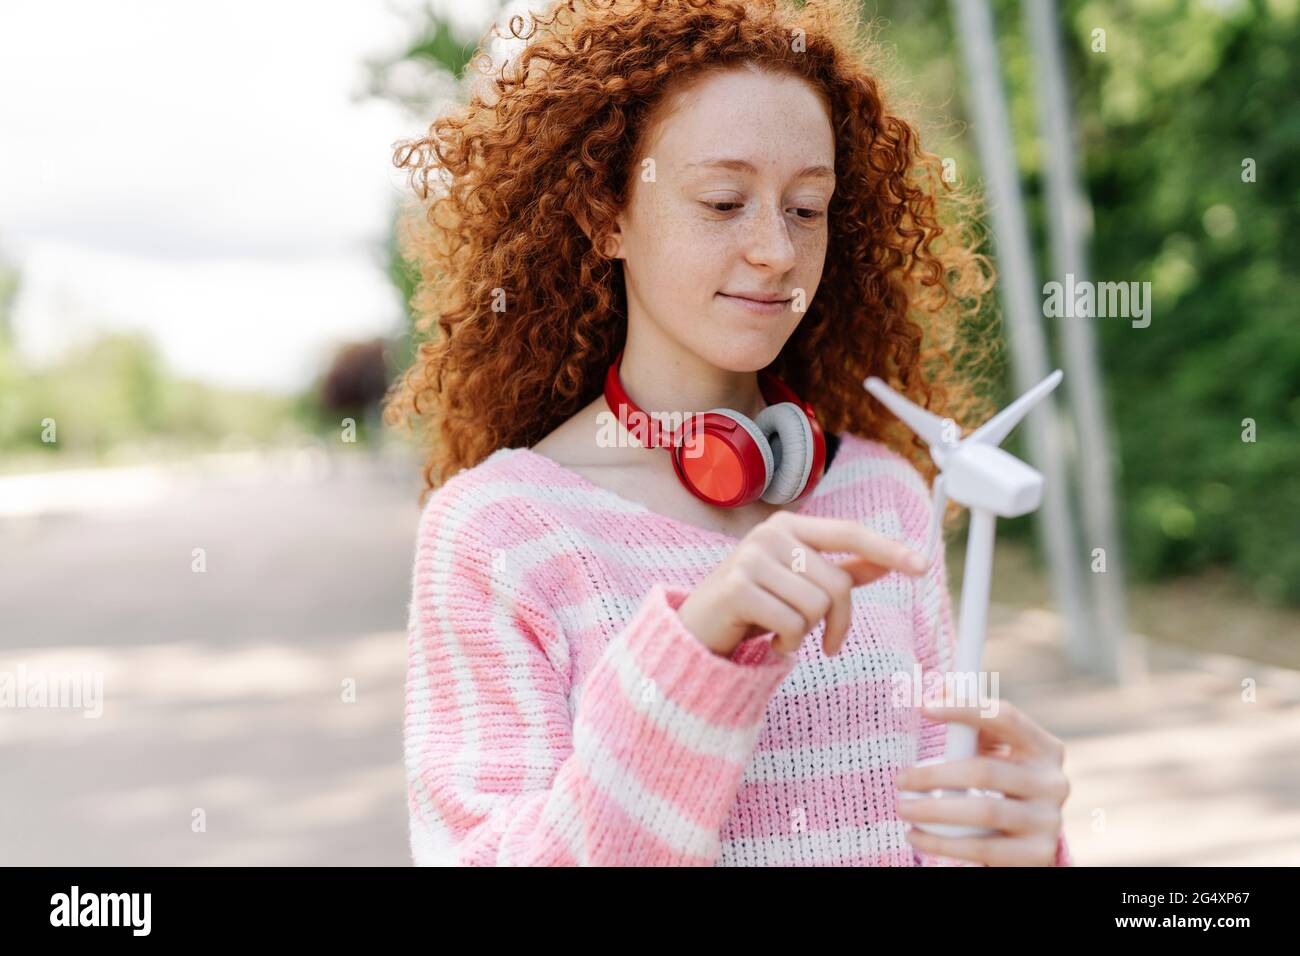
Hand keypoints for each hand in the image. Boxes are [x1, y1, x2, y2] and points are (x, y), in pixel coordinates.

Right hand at [676, 512, 928, 658]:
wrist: (696, 630)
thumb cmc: (753, 606)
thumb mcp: (798, 586)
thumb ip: (840, 571)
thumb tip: (887, 561)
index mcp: (790, 527)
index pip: (849, 532)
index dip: (887, 548)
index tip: (922, 565)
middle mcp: (770, 534)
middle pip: (837, 583)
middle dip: (837, 622)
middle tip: (824, 642)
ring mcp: (751, 558)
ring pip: (816, 606)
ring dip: (806, 634)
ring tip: (781, 632)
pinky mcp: (737, 587)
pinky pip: (792, 624)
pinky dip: (787, 644)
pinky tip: (768, 641)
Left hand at [894, 699, 1068, 865]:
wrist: (1027, 843)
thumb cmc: (1000, 788)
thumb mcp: (994, 755)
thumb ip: (971, 730)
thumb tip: (935, 694)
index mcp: (1044, 748)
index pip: (1006, 717)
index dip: (964, 708)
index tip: (923, 706)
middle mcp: (1052, 782)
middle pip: (985, 770)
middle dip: (934, 774)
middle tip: (900, 780)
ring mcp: (1048, 820)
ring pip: (983, 810)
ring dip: (933, 809)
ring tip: (902, 808)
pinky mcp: (1037, 855)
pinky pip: (981, 849)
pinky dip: (941, 842)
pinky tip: (915, 835)